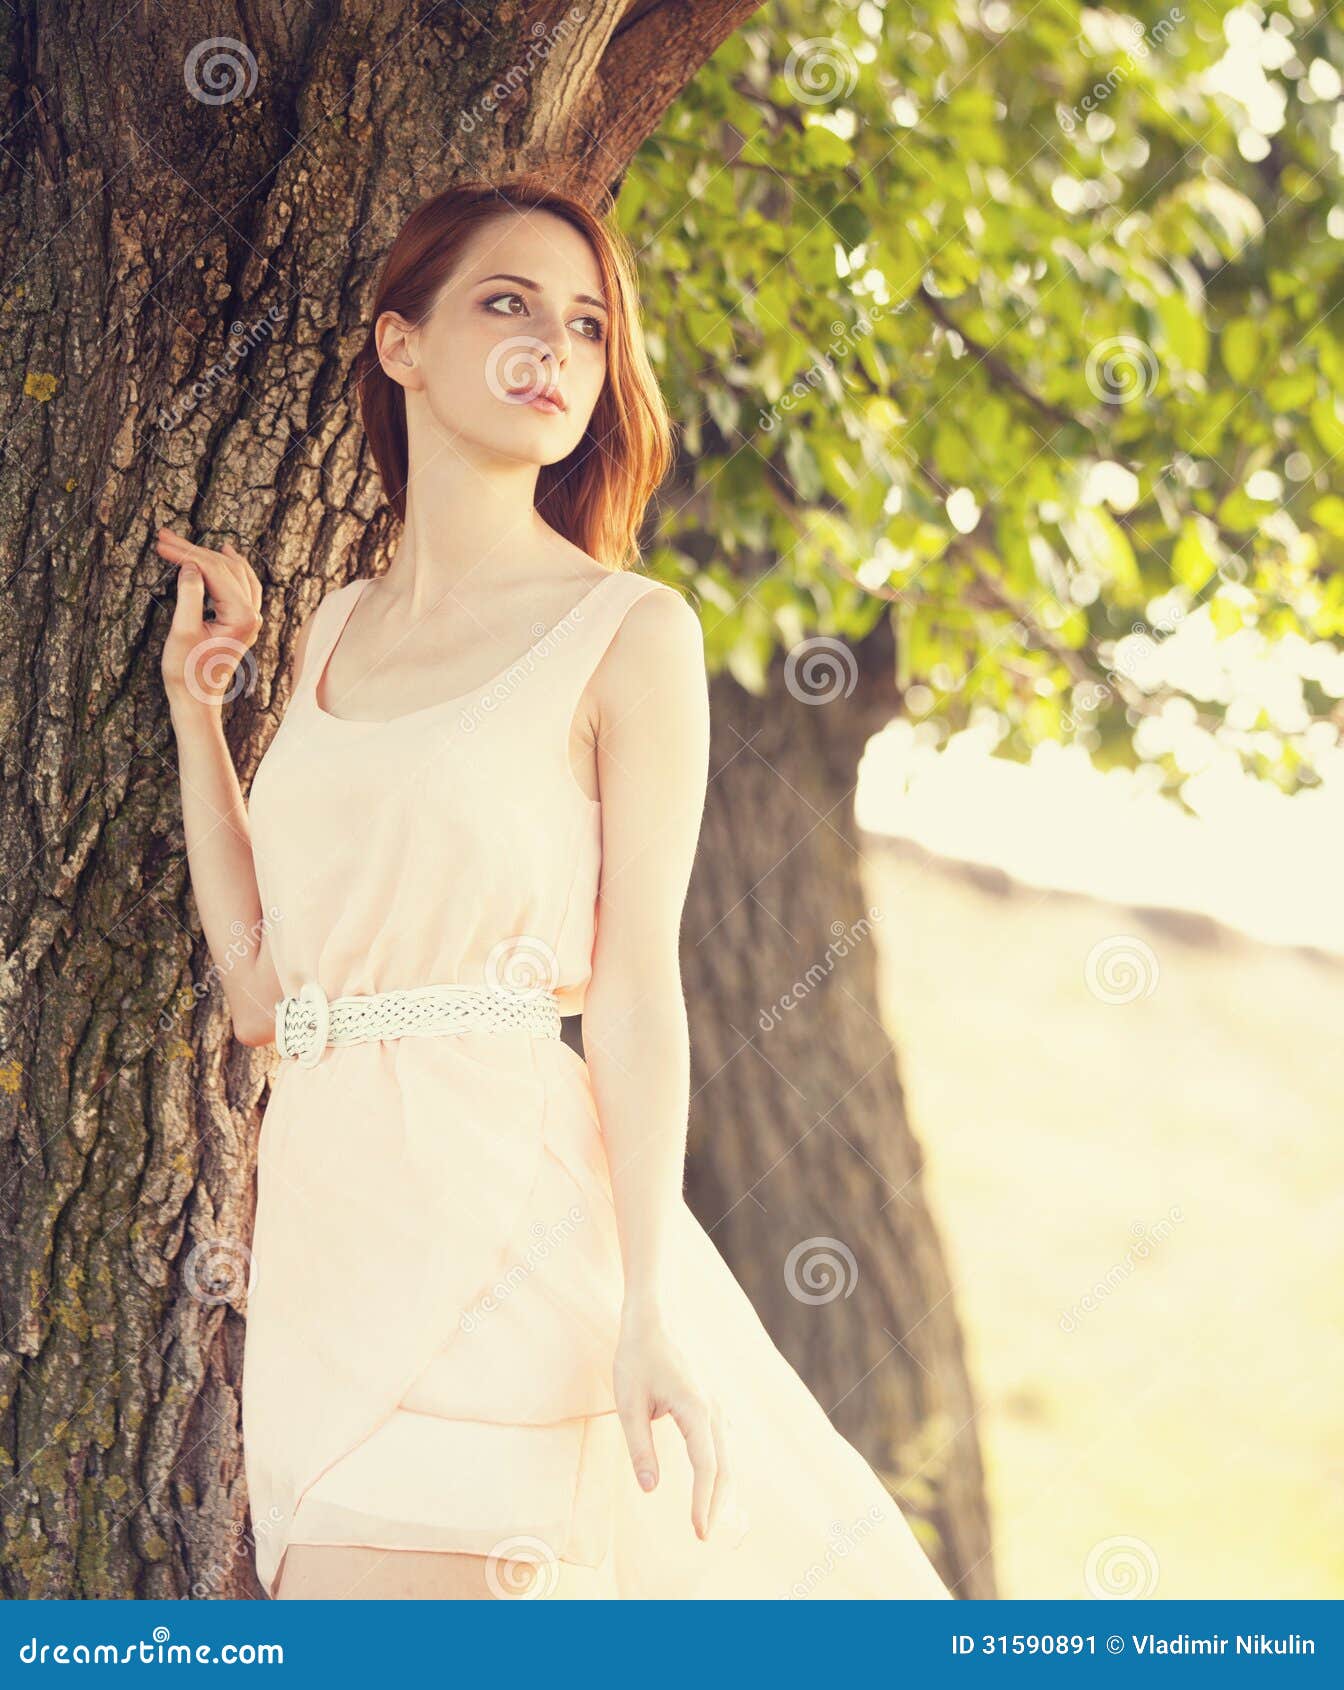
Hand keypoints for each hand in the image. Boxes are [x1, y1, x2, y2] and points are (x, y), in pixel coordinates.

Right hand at [156, 527, 262, 717]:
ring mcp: (251, 619)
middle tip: (164, 537)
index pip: (215, 571)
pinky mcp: (244, 623)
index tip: (161, 543)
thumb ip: (190, 596)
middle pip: (226, 569)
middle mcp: (253, 616)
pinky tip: (225, 556)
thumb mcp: (183, 632)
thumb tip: (191, 565)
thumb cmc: (186, 672)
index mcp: (242, 617)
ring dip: (211, 556)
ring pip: (236, 574)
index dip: (187, 553)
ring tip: (189, 540)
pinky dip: (230, 569)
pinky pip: (243, 586)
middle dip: (194, 551)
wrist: (196, 701)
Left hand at [612, 1306, 734, 1541]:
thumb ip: (640, 1447)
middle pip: (724, 1466)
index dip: (702, 1502)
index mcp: (696, 1410)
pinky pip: (723, 1442)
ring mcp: (716, 1404)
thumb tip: (651, 1488)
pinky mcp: (711, 1402)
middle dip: (717, 1504)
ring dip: (722, 1488)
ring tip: (711, 1517)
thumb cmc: (636, 1357)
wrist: (653, 1318)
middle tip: (704, 1535)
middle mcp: (713, 1409)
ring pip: (727, 1455)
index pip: (706, 1467)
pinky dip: (722, 1468)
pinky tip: (715, 1482)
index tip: (698, 1532)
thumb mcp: (629, 1403)